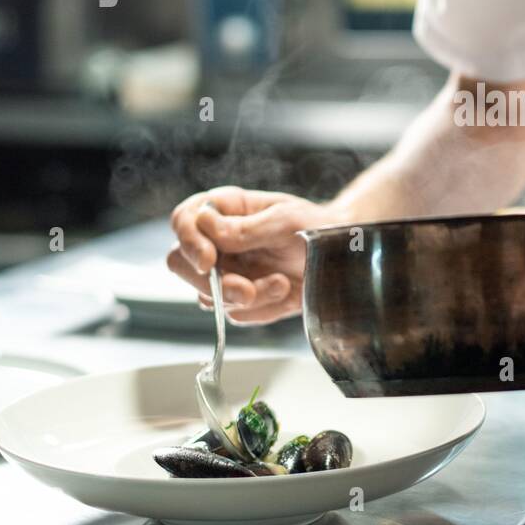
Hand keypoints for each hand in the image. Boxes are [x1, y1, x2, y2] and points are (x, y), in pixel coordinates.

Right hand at [166, 186, 338, 323]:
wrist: (344, 258)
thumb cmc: (316, 227)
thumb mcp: (287, 220)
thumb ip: (246, 227)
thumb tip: (205, 225)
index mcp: (225, 210)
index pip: (185, 219)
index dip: (189, 240)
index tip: (209, 260)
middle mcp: (218, 241)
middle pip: (181, 263)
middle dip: (212, 282)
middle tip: (246, 290)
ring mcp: (227, 272)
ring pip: (208, 296)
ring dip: (247, 298)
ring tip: (282, 284)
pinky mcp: (241, 300)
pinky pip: (236, 315)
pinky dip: (263, 310)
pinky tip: (286, 294)